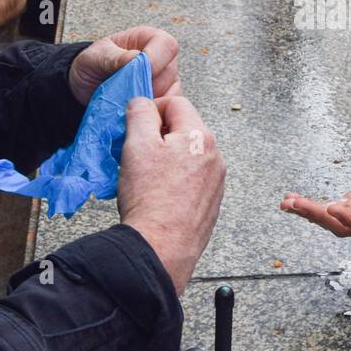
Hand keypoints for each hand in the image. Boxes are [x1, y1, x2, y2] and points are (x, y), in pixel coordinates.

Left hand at [69, 26, 180, 104]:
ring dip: (149, 103)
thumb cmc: (92, 66)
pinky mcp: (163, 101)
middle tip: (127, 94)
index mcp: (149, 40)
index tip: (136, 74)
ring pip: (170, 94)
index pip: (167, 46)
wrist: (85, 88)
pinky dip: (152, 115)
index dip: (155, 60)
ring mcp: (165, 82)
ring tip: (127, 105)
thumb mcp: (96, 57)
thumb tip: (136, 58)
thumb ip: (114, 57)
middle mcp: (162, 60)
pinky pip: (166, 110)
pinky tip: (134, 116)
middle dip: (148, 86)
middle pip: (170, 73)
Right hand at [118, 96, 224, 294]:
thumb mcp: (137, 144)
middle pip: (183, 129)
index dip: (152, 108)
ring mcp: (215, 181)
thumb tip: (142, 102)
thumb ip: (140, 114)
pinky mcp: (210, 203)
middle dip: (158, 135)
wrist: (161, 247)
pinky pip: (190, 180)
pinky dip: (174, 180)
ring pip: (186, 155)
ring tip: (144, 177)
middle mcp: (214, 156)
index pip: (176, 102)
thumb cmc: (150, 197)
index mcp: (200, 136)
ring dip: (166, 158)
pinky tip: (158, 195)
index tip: (136, 125)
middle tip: (135, 153)